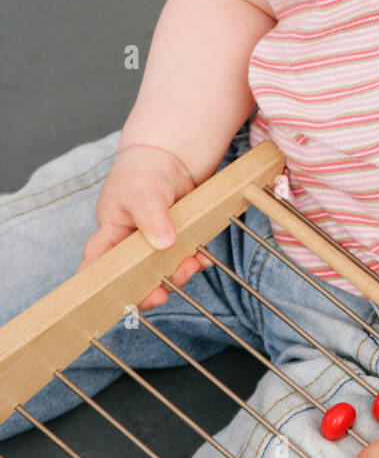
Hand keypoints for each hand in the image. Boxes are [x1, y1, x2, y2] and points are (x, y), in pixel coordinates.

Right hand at [77, 144, 209, 310]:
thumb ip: (151, 218)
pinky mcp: (178, 243)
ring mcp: (155, 248)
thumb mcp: (142, 192)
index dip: (100, 288)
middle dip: (148, 291)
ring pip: (163, 273)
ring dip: (177, 275)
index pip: (95, 268)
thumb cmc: (142, 173)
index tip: (113, 300)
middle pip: (133, 280)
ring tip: (191, 266)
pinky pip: (186, 260)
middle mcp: (130, 248)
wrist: (171, 158)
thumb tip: (164, 243)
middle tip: (161, 293)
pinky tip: (204, 257)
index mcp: (109, 237)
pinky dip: (196, 261)